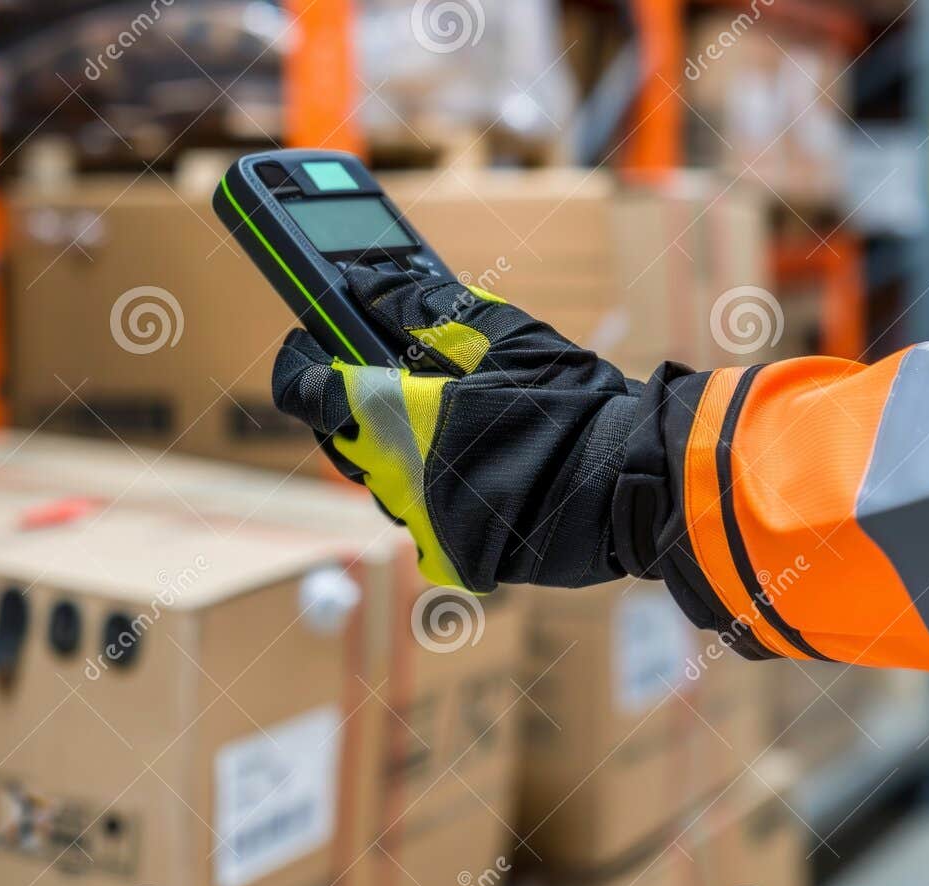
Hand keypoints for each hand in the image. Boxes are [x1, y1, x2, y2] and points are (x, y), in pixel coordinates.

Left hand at [271, 265, 637, 592]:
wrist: (626, 487)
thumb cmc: (569, 401)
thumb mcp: (503, 334)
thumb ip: (424, 307)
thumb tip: (369, 285)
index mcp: (391, 413)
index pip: (305, 388)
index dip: (302, 361)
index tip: (312, 344)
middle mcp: (392, 475)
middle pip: (343, 436)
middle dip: (358, 406)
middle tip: (394, 376)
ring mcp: (419, 523)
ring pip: (386, 480)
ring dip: (403, 451)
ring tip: (452, 422)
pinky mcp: (449, 557)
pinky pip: (425, 519)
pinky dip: (440, 491)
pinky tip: (479, 470)